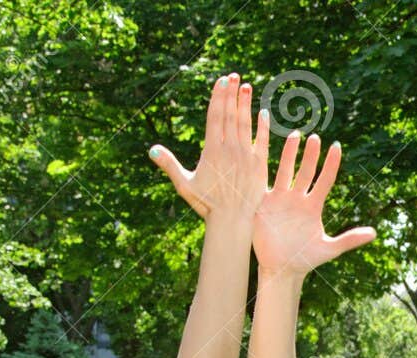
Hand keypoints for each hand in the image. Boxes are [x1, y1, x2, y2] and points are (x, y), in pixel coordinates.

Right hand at [149, 73, 268, 221]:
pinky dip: (263, 127)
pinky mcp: (259, 166)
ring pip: (246, 124)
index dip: (218, 97)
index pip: (215, 117)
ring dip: (246, 104)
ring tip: (246, 86)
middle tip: (233, 76)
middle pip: (230, 116)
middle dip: (231, 94)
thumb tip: (152, 149)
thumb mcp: (185, 185)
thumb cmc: (207, 205)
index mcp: (212, 151)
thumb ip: (170, 165)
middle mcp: (230, 150)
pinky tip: (263, 113)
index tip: (221, 81)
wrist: (232, 222)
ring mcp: (246, 156)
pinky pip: (263, 142)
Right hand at [253, 132, 374, 276]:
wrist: (281, 269)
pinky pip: (263, 183)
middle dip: (311, 155)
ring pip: (286, 171)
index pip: (325, 180)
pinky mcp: (263, 205)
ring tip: (295, 134)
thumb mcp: (329, 249)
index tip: (336, 146)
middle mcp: (297, 199)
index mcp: (313, 207)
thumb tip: (374, 233)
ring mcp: (280, 200)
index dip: (331, 164)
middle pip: (306, 172)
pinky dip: (263, 169)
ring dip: (290, 154)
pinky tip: (262, 151)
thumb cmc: (306, 259)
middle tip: (316, 137)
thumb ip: (350, 239)